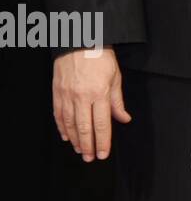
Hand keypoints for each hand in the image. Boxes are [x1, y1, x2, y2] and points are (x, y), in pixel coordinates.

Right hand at [52, 47, 130, 161]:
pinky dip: (62, 128)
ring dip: (75, 140)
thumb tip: (124, 119)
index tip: (103, 153)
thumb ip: (117, 101)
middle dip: (88, 146)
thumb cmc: (101, 58)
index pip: (102, 124)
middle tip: (90, 158)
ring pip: (70, 124)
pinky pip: (58, 115)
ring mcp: (67, 96)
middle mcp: (82, 97)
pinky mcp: (57, 93)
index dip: (103, 141)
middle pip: (84, 128)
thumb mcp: (115, 77)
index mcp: (99, 93)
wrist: (80, 41)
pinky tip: (66, 136)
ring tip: (79, 150)